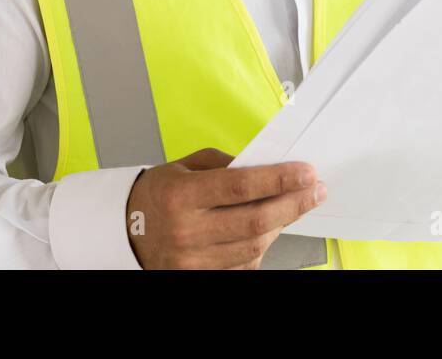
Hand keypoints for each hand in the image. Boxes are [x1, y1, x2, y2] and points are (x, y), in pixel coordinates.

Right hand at [124, 147, 326, 268]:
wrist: (126, 230)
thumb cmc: (159, 194)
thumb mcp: (185, 166)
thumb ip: (226, 164)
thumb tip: (268, 167)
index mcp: (180, 195)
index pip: (240, 186)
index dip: (279, 179)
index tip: (306, 172)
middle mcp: (186, 231)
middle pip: (254, 221)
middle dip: (293, 204)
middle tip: (315, 190)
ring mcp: (192, 260)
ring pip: (254, 246)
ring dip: (283, 224)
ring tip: (296, 205)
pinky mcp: (199, 277)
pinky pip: (244, 264)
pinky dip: (262, 246)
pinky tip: (269, 229)